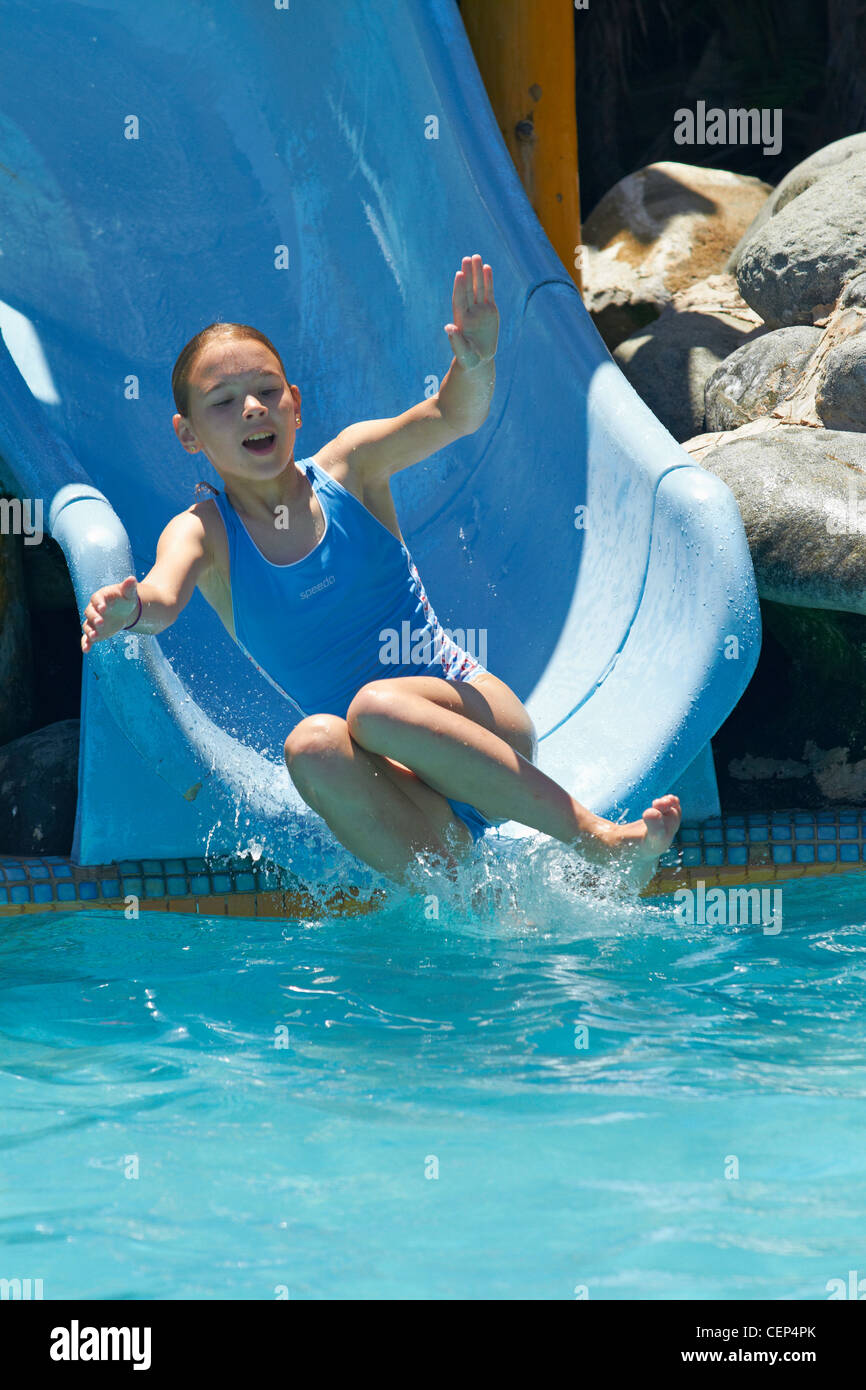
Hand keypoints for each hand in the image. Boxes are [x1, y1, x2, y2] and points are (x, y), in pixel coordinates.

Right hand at [81, 575, 138, 652]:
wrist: (124, 611)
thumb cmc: (125, 599)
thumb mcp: (129, 593)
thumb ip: (129, 587)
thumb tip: (131, 579)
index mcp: (101, 597)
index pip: (97, 599)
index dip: (100, 603)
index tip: (104, 608)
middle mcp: (94, 609)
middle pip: (90, 613)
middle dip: (95, 618)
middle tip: (101, 623)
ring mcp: (93, 621)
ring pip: (87, 626)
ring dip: (90, 631)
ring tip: (94, 637)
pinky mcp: (95, 632)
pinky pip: (87, 638)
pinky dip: (86, 643)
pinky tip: (86, 650)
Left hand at [444, 254, 497, 368]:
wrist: (479, 359)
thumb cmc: (468, 358)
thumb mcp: (463, 352)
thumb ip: (456, 340)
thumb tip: (448, 327)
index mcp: (461, 319)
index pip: (460, 299)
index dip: (459, 287)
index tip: (459, 274)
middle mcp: (469, 311)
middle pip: (468, 289)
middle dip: (468, 274)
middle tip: (467, 258)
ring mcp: (479, 309)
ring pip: (478, 287)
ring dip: (477, 273)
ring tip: (477, 256)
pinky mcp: (490, 310)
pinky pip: (488, 292)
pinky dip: (488, 280)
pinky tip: (487, 267)